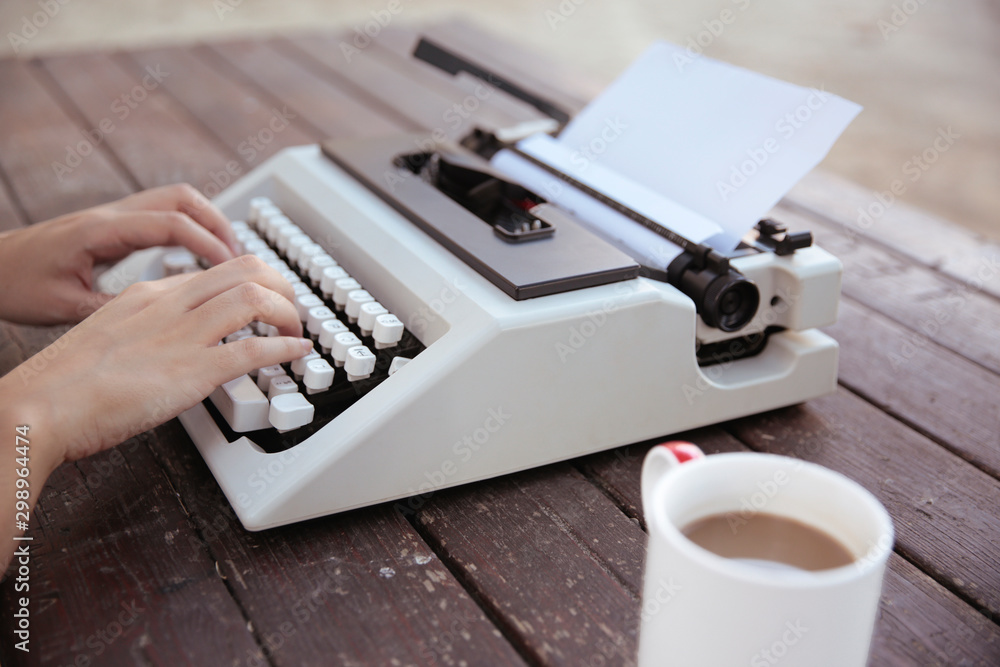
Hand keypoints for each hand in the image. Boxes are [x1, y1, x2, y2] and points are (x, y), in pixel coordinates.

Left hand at [0, 183, 238, 325]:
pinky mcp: (113, 227)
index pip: (172, 224)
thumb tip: (157, 326)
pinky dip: (188, 231)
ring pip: (175, 201)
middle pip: (183, 199)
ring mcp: (114, 218)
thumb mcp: (64, 307)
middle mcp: (112, 216)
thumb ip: (113, 311)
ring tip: (228, 256)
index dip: (209, 244)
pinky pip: (162, 217)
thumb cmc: (15, 284)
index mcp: (103, 231)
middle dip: (219, 224)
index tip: (233, 268)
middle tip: (242, 257)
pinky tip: (194, 259)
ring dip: (207, 223)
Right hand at [0, 254, 309, 463]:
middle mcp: (169, 306)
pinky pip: (253, 349)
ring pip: (255, 298)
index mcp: (148, 295)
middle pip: (244, 269)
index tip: (267, 295)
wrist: (40, 406)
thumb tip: (170, 346)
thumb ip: (144, 332)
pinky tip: (296, 354)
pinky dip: (284, 348)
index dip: (252, 280)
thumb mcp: (109, 336)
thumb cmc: (64, 382)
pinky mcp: (191, 372)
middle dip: (280, 284)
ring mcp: (182, 336)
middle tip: (292, 307)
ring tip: (296, 331)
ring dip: (288, 312)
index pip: (215, 271)